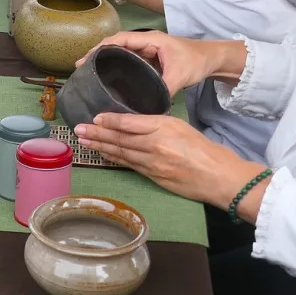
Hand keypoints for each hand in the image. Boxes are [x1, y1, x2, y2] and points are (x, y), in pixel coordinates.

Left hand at [72, 112, 260, 209]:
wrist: (217, 175)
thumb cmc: (202, 148)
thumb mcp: (180, 126)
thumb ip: (156, 124)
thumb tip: (131, 123)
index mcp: (164, 127)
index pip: (130, 122)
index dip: (110, 121)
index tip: (95, 118)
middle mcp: (155, 145)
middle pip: (120, 138)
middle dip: (97, 133)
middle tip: (78, 129)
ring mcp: (152, 163)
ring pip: (121, 152)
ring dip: (100, 146)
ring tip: (83, 140)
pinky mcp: (152, 177)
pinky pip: (128, 165)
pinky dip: (113, 158)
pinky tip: (102, 154)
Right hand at [83, 30, 230, 91]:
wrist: (213, 59)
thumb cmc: (196, 61)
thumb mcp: (179, 75)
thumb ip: (164, 89)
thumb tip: (148, 107)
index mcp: (150, 40)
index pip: (119, 40)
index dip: (100, 48)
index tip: (86, 59)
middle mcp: (146, 42)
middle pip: (116, 45)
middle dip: (98, 54)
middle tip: (82, 69)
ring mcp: (148, 49)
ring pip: (122, 53)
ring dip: (107, 60)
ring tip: (91, 74)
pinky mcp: (151, 58)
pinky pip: (130, 60)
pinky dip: (118, 66)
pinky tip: (111, 78)